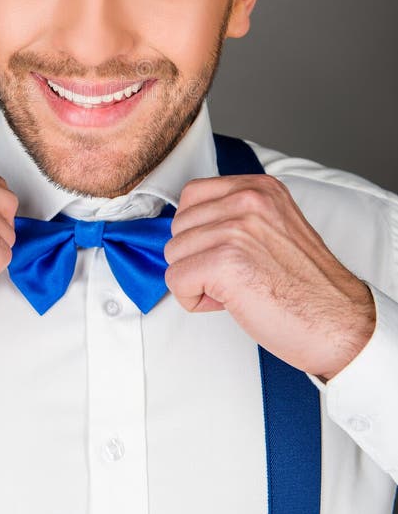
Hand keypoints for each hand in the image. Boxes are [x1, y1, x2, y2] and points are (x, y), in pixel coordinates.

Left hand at [163, 174, 375, 379]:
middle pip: (179, 226)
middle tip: (234, 277)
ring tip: (235, 290)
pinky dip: (193, 299)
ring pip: (174, 253)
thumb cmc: (308, 288)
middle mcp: (248, 200)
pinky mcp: (224, 261)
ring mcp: (235, 228)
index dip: (198, 231)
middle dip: (197, 257)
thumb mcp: (275, 229)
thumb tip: (191, 229)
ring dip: (196, 280)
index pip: (193, 195)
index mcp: (260, 188)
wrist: (338, 324)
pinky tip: (227, 303)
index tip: (220, 252)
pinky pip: (176, 279)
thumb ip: (236, 218)